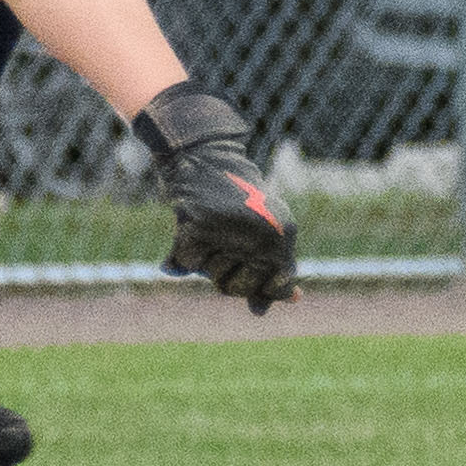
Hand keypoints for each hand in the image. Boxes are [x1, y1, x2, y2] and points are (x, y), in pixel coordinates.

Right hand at [131, 83, 298, 313]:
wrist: (205, 153)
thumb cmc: (237, 197)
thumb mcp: (264, 230)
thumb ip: (269, 270)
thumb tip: (259, 313)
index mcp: (284, 232)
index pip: (277, 286)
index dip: (262, 291)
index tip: (252, 280)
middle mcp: (263, 232)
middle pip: (237, 288)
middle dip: (227, 277)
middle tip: (225, 248)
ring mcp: (232, 230)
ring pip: (211, 276)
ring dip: (206, 261)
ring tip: (211, 230)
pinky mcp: (198, 225)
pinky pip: (186, 262)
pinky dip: (181, 253)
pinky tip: (188, 228)